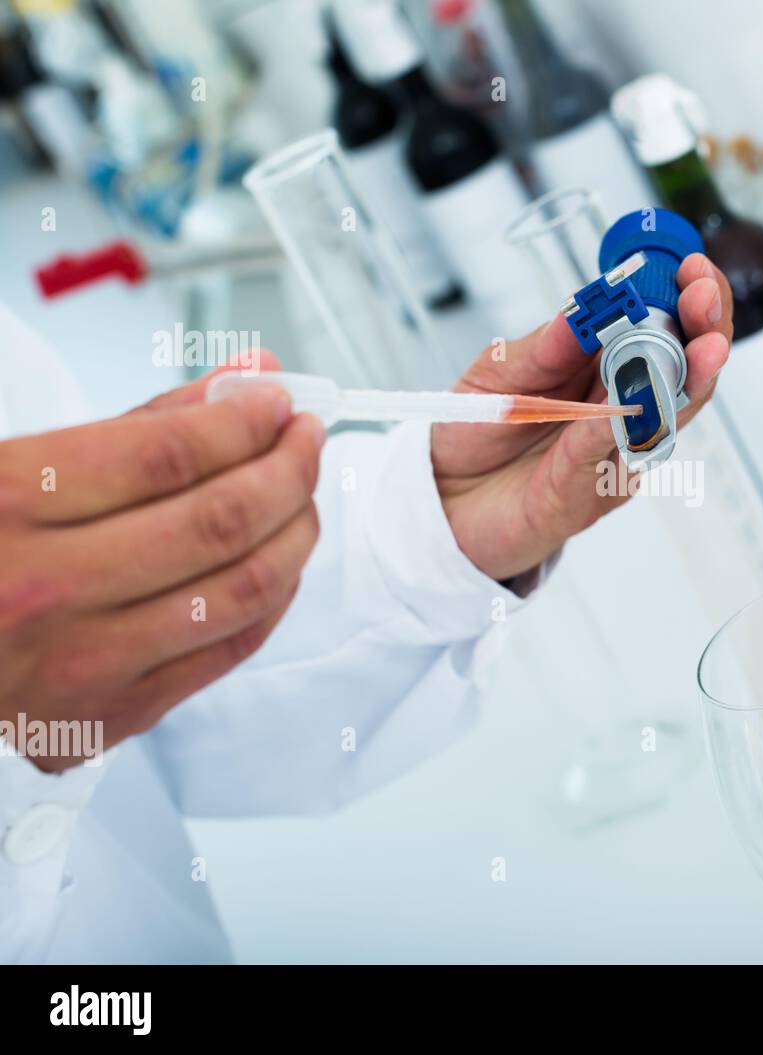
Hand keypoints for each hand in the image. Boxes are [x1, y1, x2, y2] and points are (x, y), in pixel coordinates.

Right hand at [0, 356, 322, 771]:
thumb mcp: (20, 466)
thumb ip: (146, 422)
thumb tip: (253, 376)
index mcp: (6, 505)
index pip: (168, 454)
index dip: (244, 421)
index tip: (278, 402)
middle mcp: (44, 589)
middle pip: (219, 520)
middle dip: (288, 468)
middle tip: (306, 438)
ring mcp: (83, 661)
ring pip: (242, 589)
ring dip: (295, 530)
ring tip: (301, 494)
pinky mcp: (114, 714)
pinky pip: (232, 646)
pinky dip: (276, 593)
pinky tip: (279, 557)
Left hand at [432, 253, 732, 580]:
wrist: (442, 497)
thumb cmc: (478, 431)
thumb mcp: (501, 371)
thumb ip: (544, 345)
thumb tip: (582, 307)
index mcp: (605, 366)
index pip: (665, 327)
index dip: (686, 296)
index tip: (693, 269)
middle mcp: (622, 410)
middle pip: (687, 372)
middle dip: (706, 332)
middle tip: (707, 301)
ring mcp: (613, 455)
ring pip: (665, 420)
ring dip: (685, 380)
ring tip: (700, 348)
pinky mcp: (587, 497)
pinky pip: (603, 460)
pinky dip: (612, 431)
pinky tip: (624, 405)